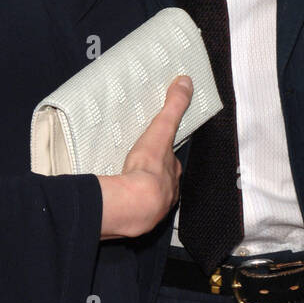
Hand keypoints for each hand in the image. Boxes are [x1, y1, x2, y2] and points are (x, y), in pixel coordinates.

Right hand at [98, 76, 192, 239]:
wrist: (134, 204)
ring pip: (149, 198)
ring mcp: (153, 208)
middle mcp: (167, 192)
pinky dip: (127, 205)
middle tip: (138, 166)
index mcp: (173, 172)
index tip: (157, 150)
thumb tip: (185, 83)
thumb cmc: (149, 169)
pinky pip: (133, 210)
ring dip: (140, 192)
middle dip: (153, 174)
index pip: (172, 161)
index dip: (166, 154)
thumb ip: (174, 106)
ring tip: (126, 184)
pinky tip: (118, 200)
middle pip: (162, 180)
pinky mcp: (135, 219)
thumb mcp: (162, 129)